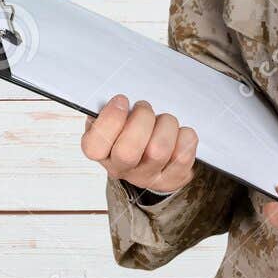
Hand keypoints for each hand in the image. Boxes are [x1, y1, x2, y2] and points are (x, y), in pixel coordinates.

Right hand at [81, 94, 197, 195]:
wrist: (152, 156)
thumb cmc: (130, 130)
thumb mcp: (114, 118)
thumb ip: (112, 108)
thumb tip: (121, 99)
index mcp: (101, 152)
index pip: (94, 146)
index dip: (110, 119)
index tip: (122, 100)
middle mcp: (122, 168)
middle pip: (127, 151)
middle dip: (141, 119)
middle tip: (144, 108)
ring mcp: (148, 176)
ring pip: (159, 151)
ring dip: (165, 124)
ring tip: (162, 120)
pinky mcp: (173, 178)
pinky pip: (182, 155)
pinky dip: (184, 136)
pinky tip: (177, 133)